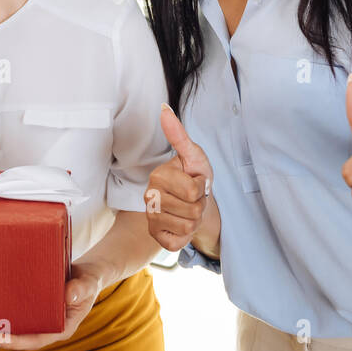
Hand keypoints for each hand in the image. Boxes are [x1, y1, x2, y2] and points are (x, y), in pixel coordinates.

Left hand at [0, 265, 102, 350]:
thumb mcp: (89, 284)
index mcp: (59, 328)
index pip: (34, 339)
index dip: (14, 341)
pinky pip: (7, 313)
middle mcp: (43, 327)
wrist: (87, 273)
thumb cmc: (89, 281)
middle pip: (13, 336)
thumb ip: (82, 288)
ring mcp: (34, 318)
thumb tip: (70, 293)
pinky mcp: (27, 307)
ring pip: (7, 327)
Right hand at [144, 104, 217, 253]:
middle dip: (200, 205)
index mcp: (158, 175)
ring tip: (189, 210)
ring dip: (194, 219)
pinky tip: (181, 224)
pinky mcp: (156, 237)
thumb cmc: (195, 176)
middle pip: (192, 209)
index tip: (195, 182)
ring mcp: (151, 218)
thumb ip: (179, 134)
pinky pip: (178, 242)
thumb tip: (164, 108)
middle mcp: (149, 196)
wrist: (196, 202)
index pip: (194, 191)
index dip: (202, 187)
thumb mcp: (194, 155)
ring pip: (188, 226)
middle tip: (193, 198)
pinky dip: (186, 235)